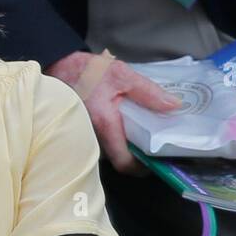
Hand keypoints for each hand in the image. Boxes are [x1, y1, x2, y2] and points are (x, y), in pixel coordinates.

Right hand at [46, 50, 180, 173]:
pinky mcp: (82, 130)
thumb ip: (148, 92)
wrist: (60, 66)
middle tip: (153, 146)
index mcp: (105, 124)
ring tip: (141, 134)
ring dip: (125, 147)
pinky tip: (123, 125)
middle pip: (118, 158)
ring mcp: (85, 135)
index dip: (140, 168)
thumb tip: (175, 106)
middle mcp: (92, 135)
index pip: (123, 162)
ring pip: (109, 151)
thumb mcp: (122, 74)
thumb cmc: (89, 71)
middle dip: (135, 156)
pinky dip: (114, 138)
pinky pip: (101, 142)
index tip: (154, 163)